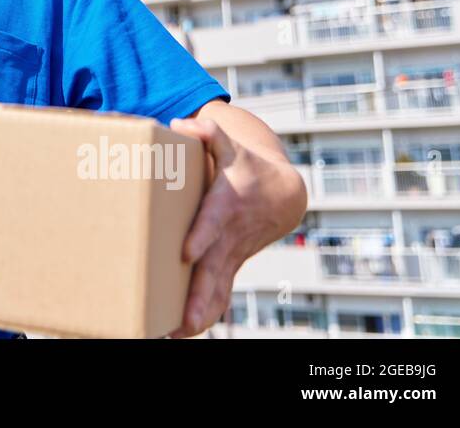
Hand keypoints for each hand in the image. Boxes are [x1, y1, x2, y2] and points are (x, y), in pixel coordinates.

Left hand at [166, 114, 306, 337]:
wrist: (282, 194)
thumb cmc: (246, 165)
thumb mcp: (230, 144)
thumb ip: (208, 133)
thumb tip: (182, 124)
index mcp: (227, 203)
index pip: (213, 221)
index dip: (202, 235)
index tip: (186, 253)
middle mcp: (229, 235)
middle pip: (213, 267)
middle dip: (199, 294)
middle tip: (182, 319)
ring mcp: (230, 254)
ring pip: (216, 288)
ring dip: (200, 312)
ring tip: (177, 333)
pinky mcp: (229, 265)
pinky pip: (219, 294)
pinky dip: (207, 315)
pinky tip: (184, 333)